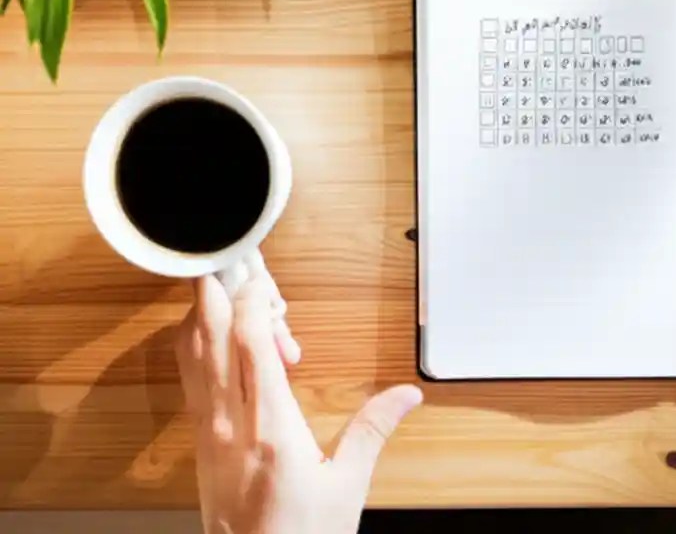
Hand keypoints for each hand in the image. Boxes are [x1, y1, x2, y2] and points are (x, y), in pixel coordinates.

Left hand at [175, 275, 422, 533]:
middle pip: (210, 337)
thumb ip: (372, 431)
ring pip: (192, 355)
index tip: (265, 280)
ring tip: (239, 297)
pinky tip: (228, 344)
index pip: (249, 344)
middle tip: (240, 266)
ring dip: (209, 316)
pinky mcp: (201, 442)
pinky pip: (192, 378)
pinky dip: (203, 346)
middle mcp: (229, 425)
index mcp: (270, 429)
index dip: (253, 301)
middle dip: (221, 292)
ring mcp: (208, 432)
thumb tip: (406, 395)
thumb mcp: (346, 486)